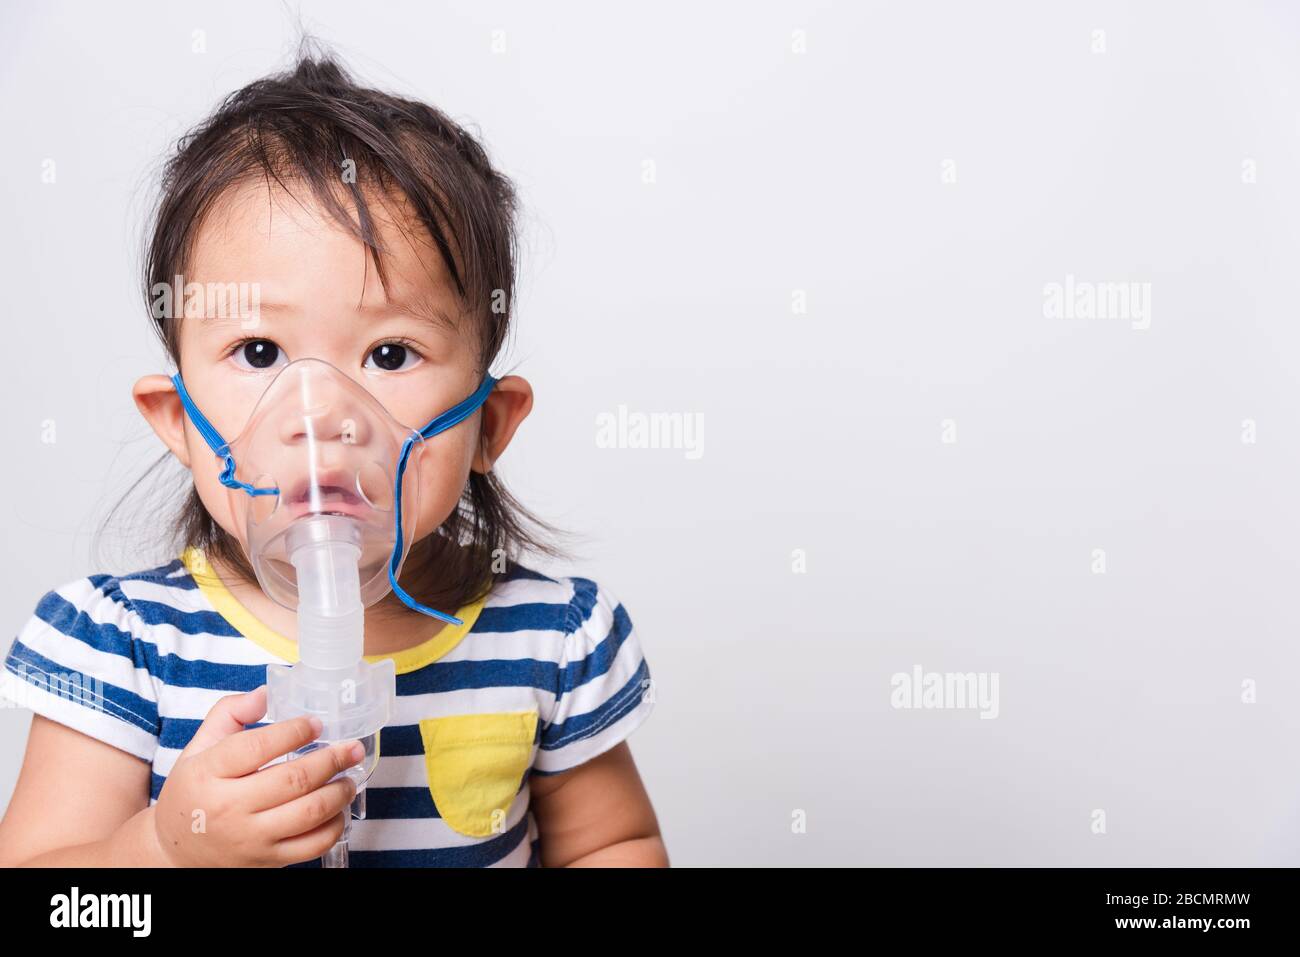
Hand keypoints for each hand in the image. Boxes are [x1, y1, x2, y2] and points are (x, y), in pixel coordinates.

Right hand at [151, 685, 362, 866]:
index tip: (316, 724)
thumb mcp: (198, 748)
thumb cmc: (193, 792)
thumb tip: (265, 693)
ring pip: (308, 814)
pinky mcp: (266, 861)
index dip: (294, 731)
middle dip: (331, 760)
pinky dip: (334, 826)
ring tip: (349, 777)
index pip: (257, 747)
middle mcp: (228, 808)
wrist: (176, 852)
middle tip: (351, 748)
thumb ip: (229, 713)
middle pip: (292, 780)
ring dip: (339, 792)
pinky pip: (311, 846)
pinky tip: (338, 809)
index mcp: (207, 774)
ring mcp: (249, 839)